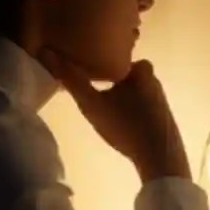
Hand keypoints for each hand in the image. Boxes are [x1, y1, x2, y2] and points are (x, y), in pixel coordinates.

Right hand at [39, 49, 189, 180]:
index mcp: (140, 69)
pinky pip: (140, 106)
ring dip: (118, 97)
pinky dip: (128, 110)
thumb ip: (71, 79)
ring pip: (132, 91)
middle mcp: (154, 79)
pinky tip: (119, 122)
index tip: (83, 73)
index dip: (97, 63)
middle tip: (90, 92)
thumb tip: (46, 52)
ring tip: (102, 108)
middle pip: (122, 74)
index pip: (113, 57)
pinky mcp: (163, 116)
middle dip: (107, 81)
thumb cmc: (126, 125)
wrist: (160, 158)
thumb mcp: (92, 103)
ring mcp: (161, 99)